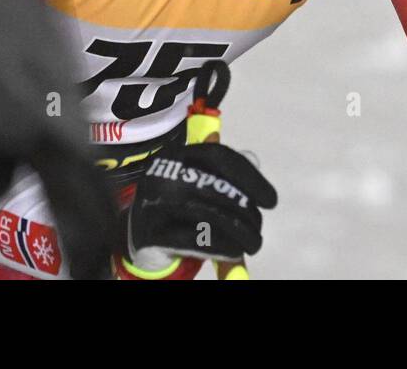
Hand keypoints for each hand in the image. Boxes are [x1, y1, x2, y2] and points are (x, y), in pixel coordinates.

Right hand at [126, 141, 277, 264]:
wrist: (135, 236)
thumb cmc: (175, 208)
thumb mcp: (196, 186)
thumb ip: (223, 175)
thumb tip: (253, 160)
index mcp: (175, 155)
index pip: (218, 156)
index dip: (249, 176)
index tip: (270, 200)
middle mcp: (161, 173)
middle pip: (217, 187)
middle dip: (246, 210)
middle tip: (258, 228)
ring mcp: (153, 203)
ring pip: (210, 215)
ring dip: (240, 233)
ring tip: (252, 244)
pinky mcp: (150, 233)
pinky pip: (197, 240)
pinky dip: (223, 248)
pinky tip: (234, 251)